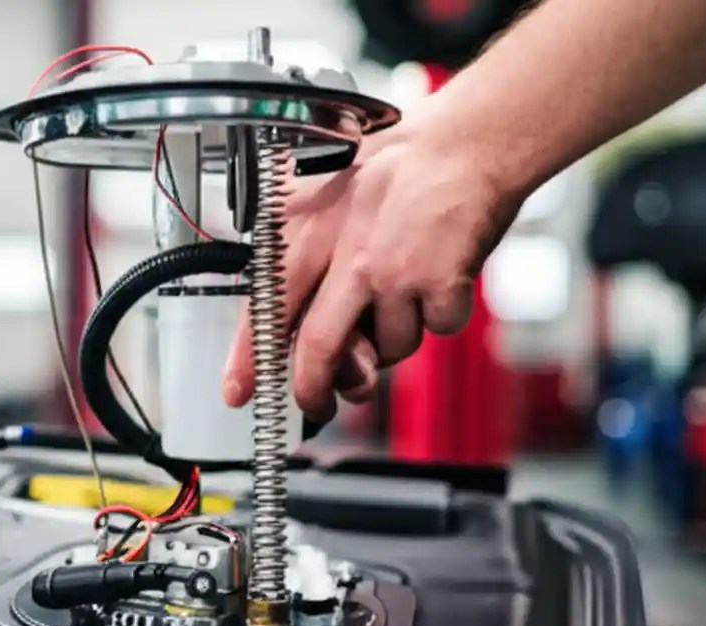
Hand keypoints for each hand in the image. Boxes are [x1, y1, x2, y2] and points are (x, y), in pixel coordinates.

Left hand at [221, 111, 522, 421]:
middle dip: (315, 390)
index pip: (266, 309)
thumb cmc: (397, 165)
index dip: (248, 360)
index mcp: (311, 234)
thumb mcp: (323, 193)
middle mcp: (348, 258)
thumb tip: (283, 316)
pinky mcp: (441, 284)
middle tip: (320, 403)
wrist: (467, 142)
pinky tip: (439, 280)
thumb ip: (300, 249)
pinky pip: (436, 330)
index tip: (238, 393)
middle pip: (319, 350)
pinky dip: (441, 316)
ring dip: (394, 340)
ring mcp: (395, 274)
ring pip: (388, 348)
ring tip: (404, 292)